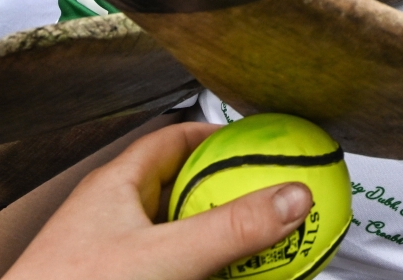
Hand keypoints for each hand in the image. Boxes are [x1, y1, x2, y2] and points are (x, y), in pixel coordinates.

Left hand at [1, 123, 311, 279]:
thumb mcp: (165, 256)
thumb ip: (232, 228)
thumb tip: (292, 197)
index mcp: (115, 185)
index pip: (175, 137)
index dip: (220, 136)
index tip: (261, 145)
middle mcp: (111, 215)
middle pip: (182, 186)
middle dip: (227, 192)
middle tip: (268, 199)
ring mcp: (110, 252)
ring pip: (175, 230)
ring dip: (214, 235)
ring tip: (255, 242)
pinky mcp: (114, 278)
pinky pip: (167, 264)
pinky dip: (198, 266)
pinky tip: (220, 277)